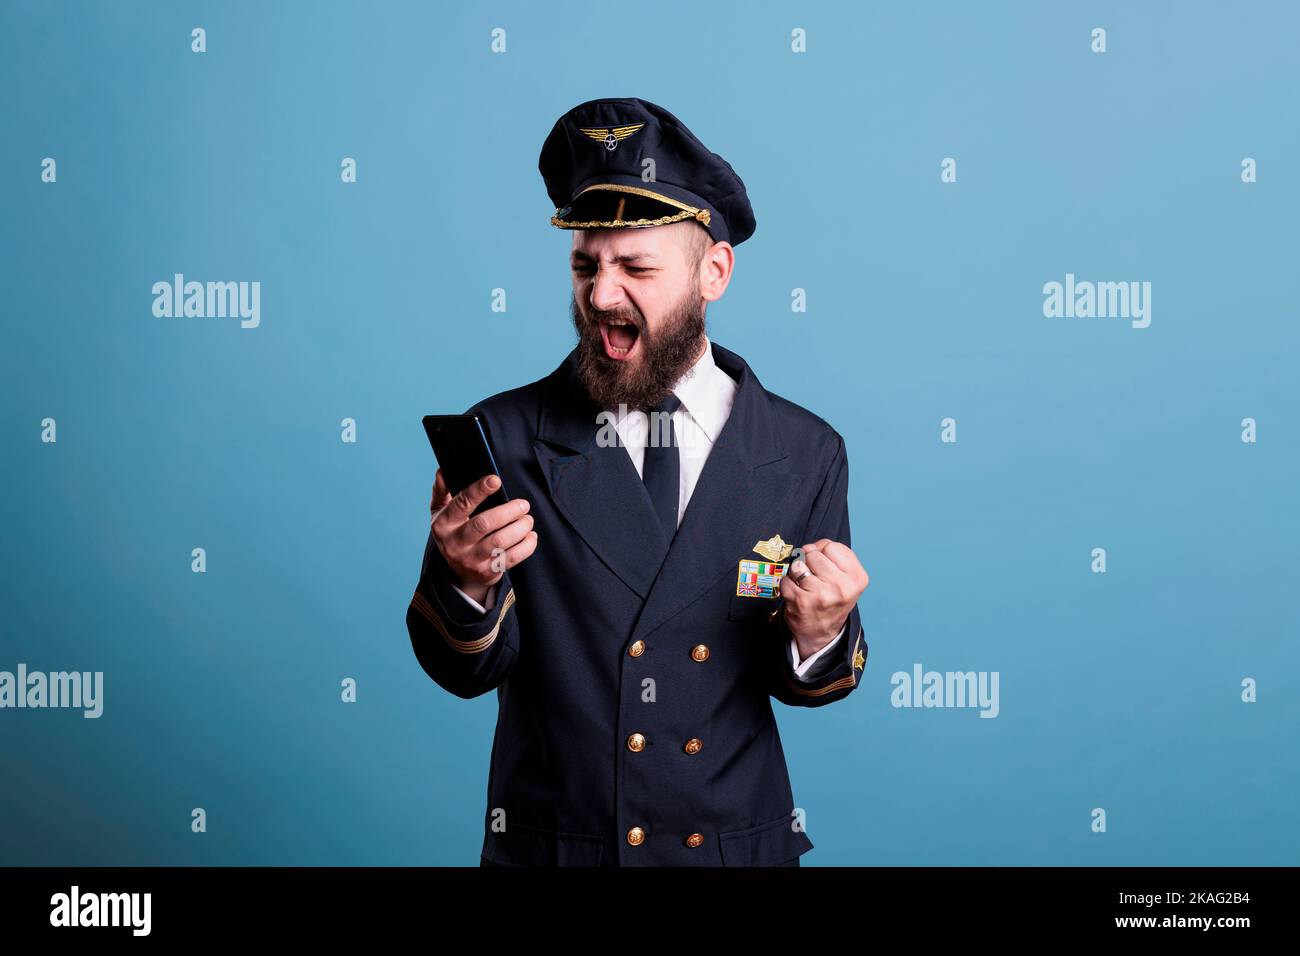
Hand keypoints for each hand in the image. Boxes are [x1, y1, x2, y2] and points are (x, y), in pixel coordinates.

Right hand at [430, 469, 537, 603]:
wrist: (459, 573)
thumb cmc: (454, 534)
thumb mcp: (441, 513)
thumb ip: (442, 491)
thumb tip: (443, 471)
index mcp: (444, 524)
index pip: (461, 504)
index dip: (479, 490)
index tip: (495, 480)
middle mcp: (455, 543)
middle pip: (484, 524)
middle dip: (508, 511)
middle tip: (523, 505)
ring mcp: (471, 559)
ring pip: (500, 542)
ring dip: (520, 528)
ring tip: (527, 519)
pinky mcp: (487, 572)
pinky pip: (511, 558)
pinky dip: (526, 545)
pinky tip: (530, 536)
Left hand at [779, 538, 868, 660]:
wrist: (822, 634)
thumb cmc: (832, 599)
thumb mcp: (846, 578)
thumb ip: (833, 555)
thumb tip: (812, 546)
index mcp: (857, 578)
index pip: (830, 546)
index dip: (823, 552)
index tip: (824, 566)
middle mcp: (842, 587)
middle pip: (813, 553)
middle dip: (809, 562)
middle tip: (814, 578)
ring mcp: (821, 595)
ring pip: (798, 565)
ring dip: (797, 573)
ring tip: (805, 586)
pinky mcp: (802, 602)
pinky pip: (786, 579)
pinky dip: (787, 585)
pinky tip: (797, 595)